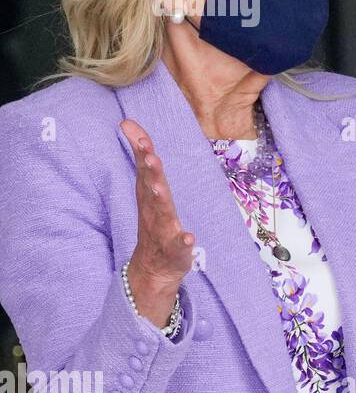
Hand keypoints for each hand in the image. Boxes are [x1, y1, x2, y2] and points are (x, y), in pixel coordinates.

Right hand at [121, 119, 195, 326]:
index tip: (131, 128)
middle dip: (150, 172)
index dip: (141, 148)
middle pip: (152, 187)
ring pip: (163, 213)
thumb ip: (147, 161)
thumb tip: (129, 123)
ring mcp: (164, 230)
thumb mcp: (152, 190)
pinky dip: (183, 242)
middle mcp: (155, 210)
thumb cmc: (156, 223)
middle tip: (149, 156)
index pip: (146, 167)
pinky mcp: (176, 251)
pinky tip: (188, 237)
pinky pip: (179, 246)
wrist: (155, 269)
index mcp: (151, 195)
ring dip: (161, 201)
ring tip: (159, 189)